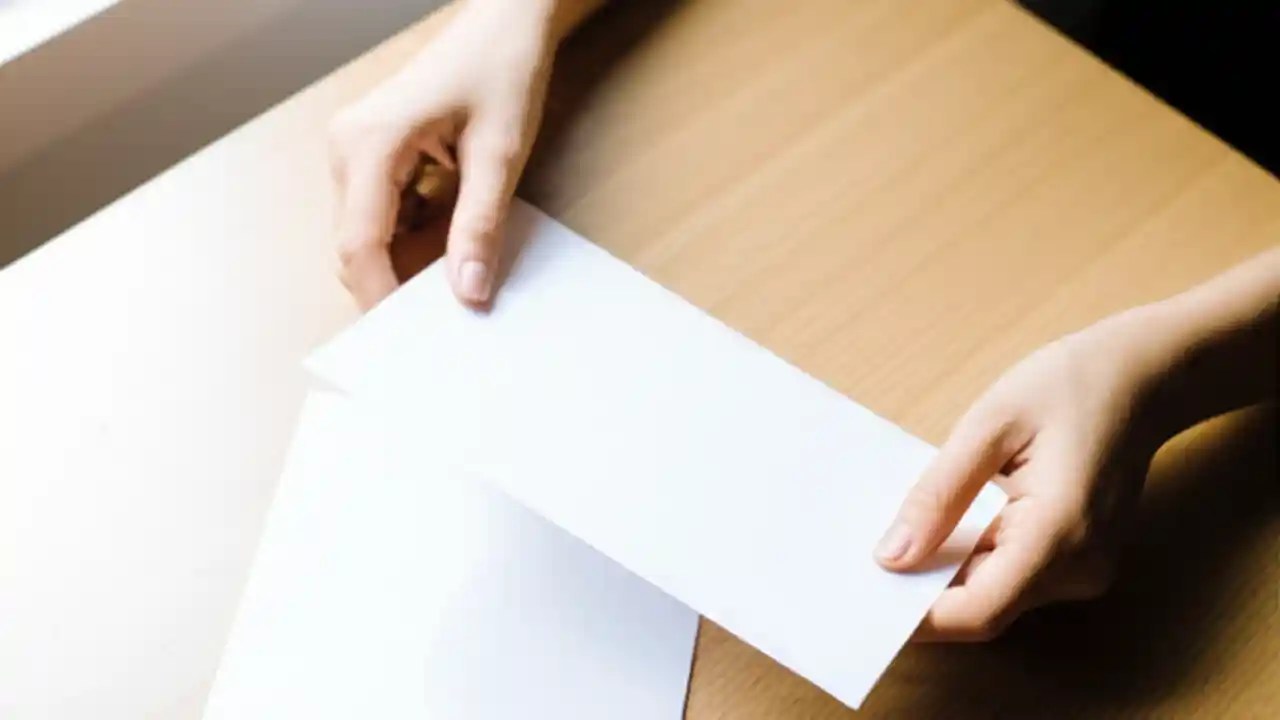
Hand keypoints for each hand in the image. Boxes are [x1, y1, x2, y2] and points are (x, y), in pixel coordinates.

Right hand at [327, 2, 556, 309]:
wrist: (505, 22)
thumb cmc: (501, 71)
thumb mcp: (499, 154)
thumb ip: (479, 226)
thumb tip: (467, 293)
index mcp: (369, 144)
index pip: (358, 244)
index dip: (381, 297)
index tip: (410, 341)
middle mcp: (347, 147)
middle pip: (355, 245)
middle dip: (394, 285)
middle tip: (444, 319)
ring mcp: (353, 150)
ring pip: (367, 234)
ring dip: (407, 262)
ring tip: (458, 276)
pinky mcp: (370, 154)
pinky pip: (381, 214)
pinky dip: (412, 238)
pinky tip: (451, 241)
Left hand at [874, 307, 1171, 640]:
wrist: (1143, 376)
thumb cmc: (1069, 385)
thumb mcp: (988, 426)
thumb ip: (938, 494)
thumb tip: (891, 555)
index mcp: (1059, 533)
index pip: (978, 611)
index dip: (917, 618)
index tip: (865, 597)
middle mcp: (1078, 568)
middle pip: (982, 609)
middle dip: (921, 593)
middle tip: (863, 560)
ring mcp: (1084, 570)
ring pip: (993, 595)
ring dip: (944, 574)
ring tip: (896, 534)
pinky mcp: (1077, 561)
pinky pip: (1011, 576)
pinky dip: (970, 559)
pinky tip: (942, 525)